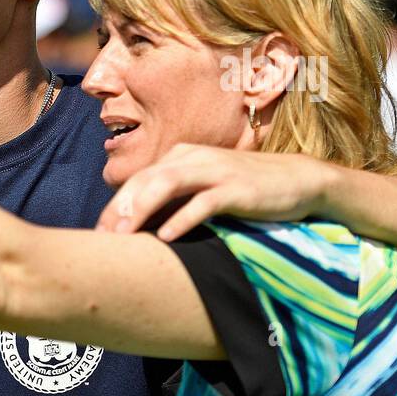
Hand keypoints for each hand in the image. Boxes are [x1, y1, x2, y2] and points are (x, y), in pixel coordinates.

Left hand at [95, 144, 338, 240]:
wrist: (299, 180)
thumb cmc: (244, 189)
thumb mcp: (203, 188)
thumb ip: (174, 198)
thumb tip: (139, 225)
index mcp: (180, 157)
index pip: (137, 181)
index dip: (115, 207)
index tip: (98, 234)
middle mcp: (193, 158)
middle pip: (145, 181)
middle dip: (120, 210)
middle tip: (101, 238)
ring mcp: (215, 171)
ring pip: (167, 185)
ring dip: (142, 211)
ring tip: (123, 236)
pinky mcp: (236, 188)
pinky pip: (203, 202)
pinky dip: (182, 218)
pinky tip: (166, 237)